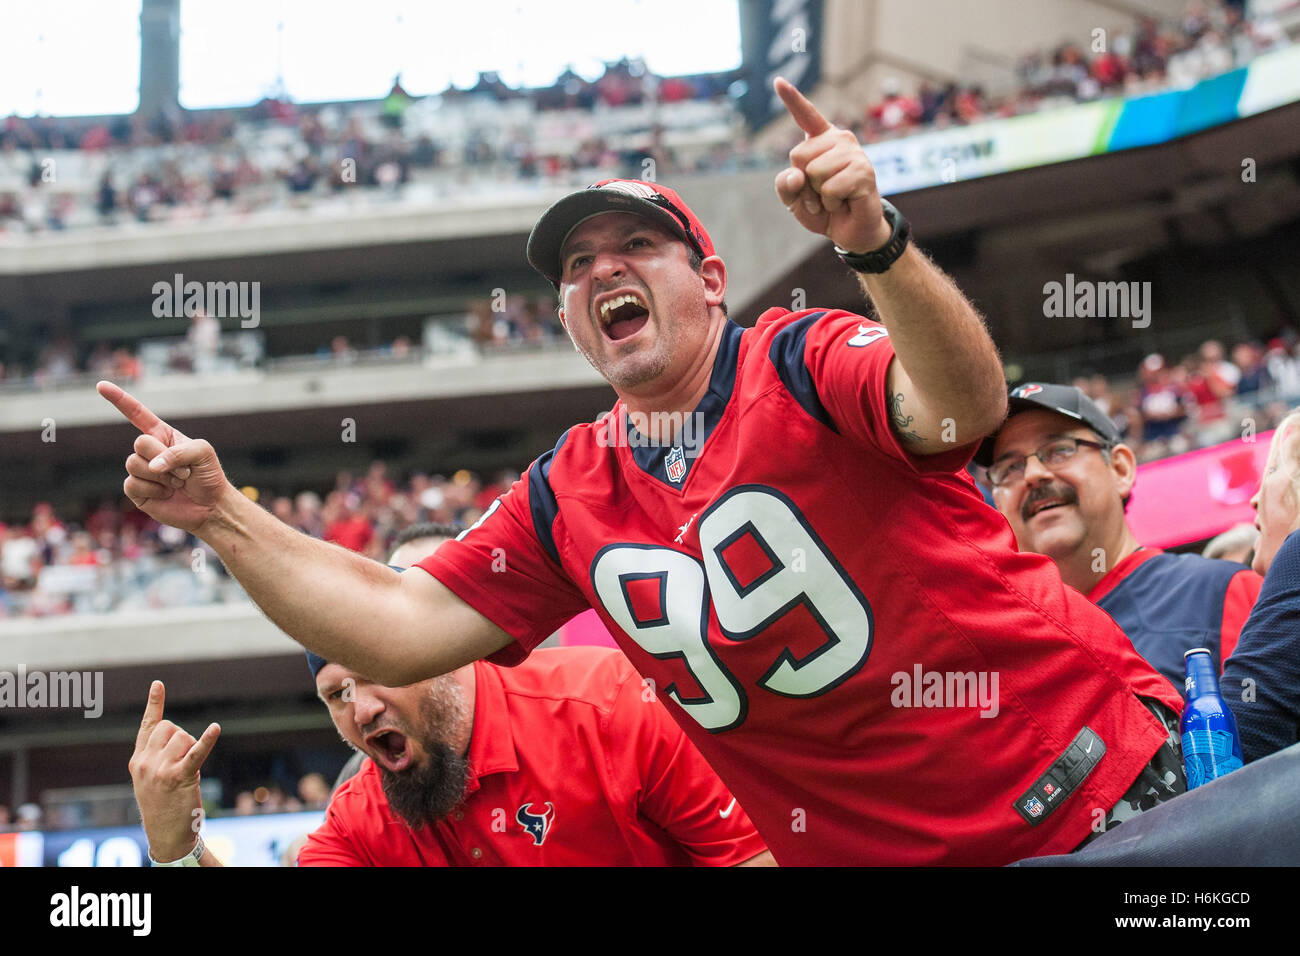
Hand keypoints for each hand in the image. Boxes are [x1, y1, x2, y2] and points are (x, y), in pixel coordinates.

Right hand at [97, 380, 231, 534]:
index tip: (101, 385)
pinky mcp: (136, 490)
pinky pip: (132, 484)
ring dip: (161, 476)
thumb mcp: (203, 452)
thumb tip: (152, 466)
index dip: (119, 399)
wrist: (210, 506)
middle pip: (139, 443)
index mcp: (162, 435)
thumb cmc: (208, 475)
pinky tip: (166, 494)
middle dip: (164, 458)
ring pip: (133, 464)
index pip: (137, 414)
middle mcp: (149, 451)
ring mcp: (140, 470)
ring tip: (177, 483)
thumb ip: (178, 452)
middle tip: (184, 472)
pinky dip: (154, 490)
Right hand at [128, 681, 219, 862]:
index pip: (147, 726)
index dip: (155, 704)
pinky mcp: (179, 777)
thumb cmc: (163, 804)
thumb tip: (179, 734)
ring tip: (188, 772)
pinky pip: (195, 753)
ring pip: (184, 737)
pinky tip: (215, 728)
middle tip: (183, 763)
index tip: (159, 683)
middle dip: (184, 739)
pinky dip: (207, 740)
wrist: (165, 834)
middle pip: (172, 728)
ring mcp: (159, 770)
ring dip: (193, 749)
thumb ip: (157, 755)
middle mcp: (145, 762)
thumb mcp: (151, 778)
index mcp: (137, 760)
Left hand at [773, 76, 890, 253]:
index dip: (792, 98)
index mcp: (821, 141)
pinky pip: (829, 188)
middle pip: (798, 155)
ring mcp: (853, 153)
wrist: (851, 231)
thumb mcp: (794, 200)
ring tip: (833, 199)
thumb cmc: (824, 210)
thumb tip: (796, 175)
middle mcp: (839, 140)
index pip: (806, 116)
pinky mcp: (863, 171)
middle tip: (820, 195)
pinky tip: (843, 202)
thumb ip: (785, 185)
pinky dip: (830, 202)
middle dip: (803, 184)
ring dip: (817, 195)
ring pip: (813, 172)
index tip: (778, 81)